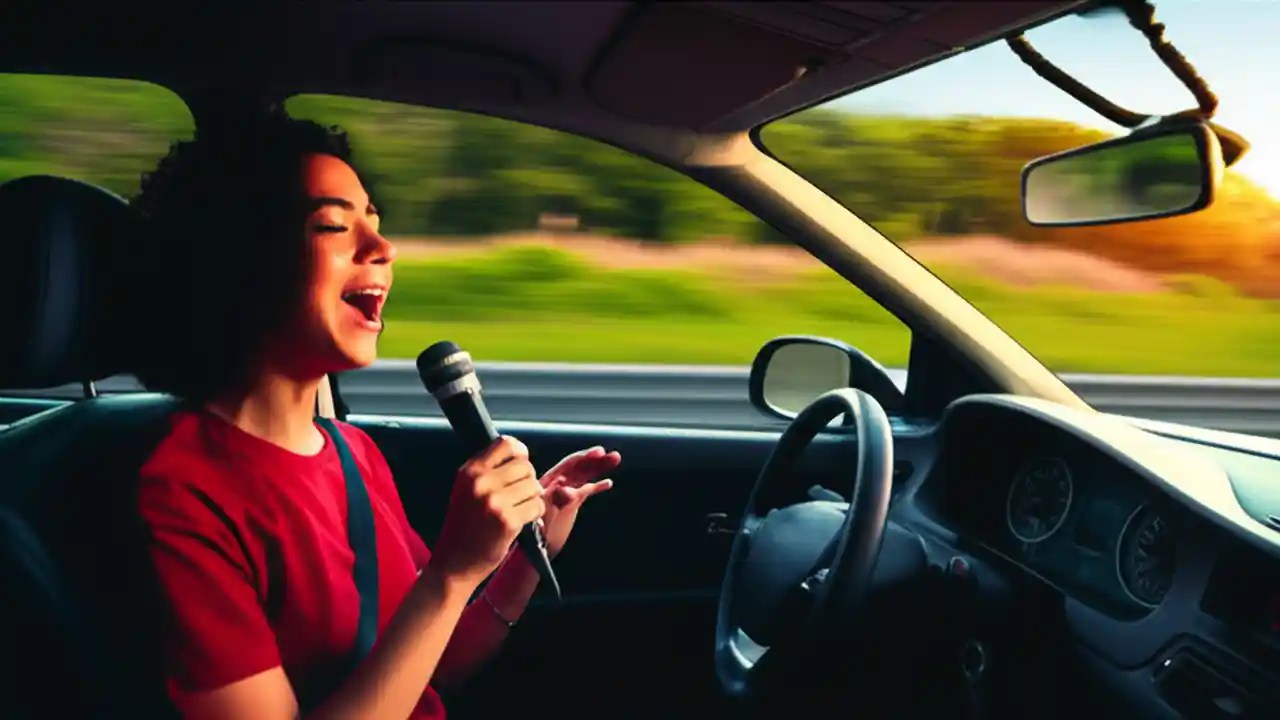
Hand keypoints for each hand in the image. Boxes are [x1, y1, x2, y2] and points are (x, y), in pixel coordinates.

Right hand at [432, 436, 544, 587]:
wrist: (455, 563)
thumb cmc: (464, 526)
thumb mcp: (466, 489)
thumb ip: (487, 470)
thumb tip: (519, 453)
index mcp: (470, 471)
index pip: (506, 444)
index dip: (520, 453)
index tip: (521, 463)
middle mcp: (481, 483)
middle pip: (525, 466)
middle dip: (528, 480)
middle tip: (518, 495)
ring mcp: (494, 502)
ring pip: (534, 486)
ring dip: (532, 498)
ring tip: (518, 509)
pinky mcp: (507, 521)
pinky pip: (536, 506)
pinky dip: (534, 514)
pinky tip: (521, 521)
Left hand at [538, 446, 620, 558]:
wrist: (531, 552)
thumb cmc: (531, 536)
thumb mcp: (542, 518)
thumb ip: (554, 504)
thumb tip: (569, 491)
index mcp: (547, 485)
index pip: (567, 466)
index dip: (582, 458)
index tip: (597, 453)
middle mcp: (556, 486)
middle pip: (578, 468)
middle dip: (595, 460)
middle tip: (611, 455)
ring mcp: (564, 494)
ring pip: (584, 477)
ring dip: (599, 468)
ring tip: (615, 459)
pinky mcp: (571, 504)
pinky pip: (585, 491)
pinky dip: (596, 486)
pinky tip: (608, 483)